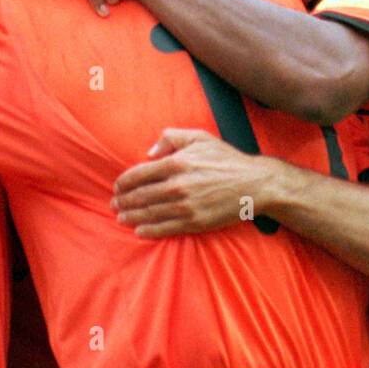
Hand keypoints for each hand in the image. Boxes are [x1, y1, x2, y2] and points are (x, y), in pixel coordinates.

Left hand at [111, 129, 281, 236]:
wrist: (254, 184)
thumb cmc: (226, 159)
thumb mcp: (200, 137)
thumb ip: (171, 138)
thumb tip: (149, 153)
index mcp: (176, 162)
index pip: (139, 174)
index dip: (123, 183)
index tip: (117, 187)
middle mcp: (177, 185)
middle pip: (140, 196)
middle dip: (123, 201)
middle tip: (114, 205)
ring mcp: (185, 206)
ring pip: (149, 213)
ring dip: (132, 216)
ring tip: (121, 217)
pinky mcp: (195, 222)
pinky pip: (165, 228)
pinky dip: (149, 230)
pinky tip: (139, 231)